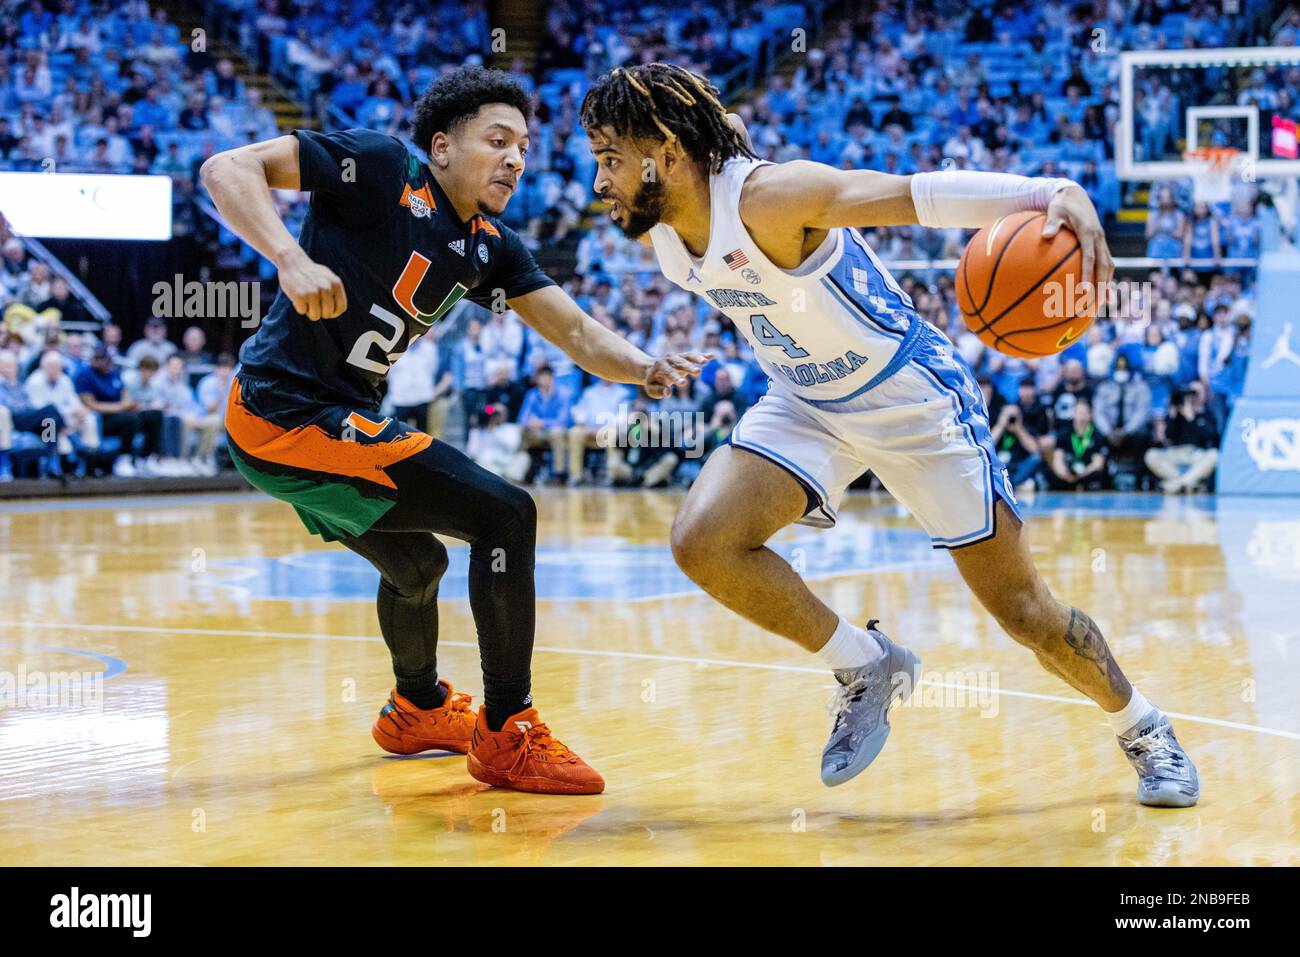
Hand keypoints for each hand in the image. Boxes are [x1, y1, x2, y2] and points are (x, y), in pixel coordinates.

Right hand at [278, 250, 346, 319]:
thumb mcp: (328, 278)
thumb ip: (335, 292)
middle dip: (320, 312)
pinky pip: (302, 311)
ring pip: (315, 316)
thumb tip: (337, 312)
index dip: (334, 313)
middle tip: (313, 303)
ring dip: (309, 311)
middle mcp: (327, 288)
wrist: (292, 261)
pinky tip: (297, 296)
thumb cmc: (311, 273)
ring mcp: (313, 292)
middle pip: (328, 314)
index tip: (327, 312)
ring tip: (306, 299)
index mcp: (336, 284)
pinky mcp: (300, 295)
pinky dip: (299, 306)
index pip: (341, 308)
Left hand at [643, 351, 709, 398]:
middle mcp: (669, 359)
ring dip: (697, 358)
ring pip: (688, 356)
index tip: (683, 384)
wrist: (650, 368)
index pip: (669, 372)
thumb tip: (668, 392)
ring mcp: (678, 356)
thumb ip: (658, 391)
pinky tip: (713, 355)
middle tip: (698, 372)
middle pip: (680, 362)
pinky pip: (694, 355)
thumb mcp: (651, 389)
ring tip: (706, 361)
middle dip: (689, 367)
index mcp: (660, 366)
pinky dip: (703, 355)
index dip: (676, 378)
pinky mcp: (684, 357)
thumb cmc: (652, 381)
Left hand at [1042, 185, 1112, 303]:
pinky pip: (1104, 262)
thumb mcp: (1054, 210)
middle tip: (1096, 305)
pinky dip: (1104, 277)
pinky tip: (1098, 292)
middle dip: (1102, 286)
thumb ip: (1051, 223)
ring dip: (1107, 284)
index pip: (1090, 257)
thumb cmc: (1061, 204)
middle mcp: (1099, 238)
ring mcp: (1101, 241)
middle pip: (1104, 266)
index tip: (1082, 291)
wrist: (1075, 194)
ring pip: (1109, 266)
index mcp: (1089, 232)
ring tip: (1101, 304)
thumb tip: (1045, 235)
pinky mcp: (1100, 243)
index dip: (1087, 275)